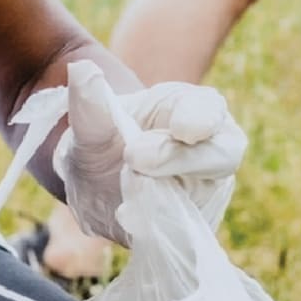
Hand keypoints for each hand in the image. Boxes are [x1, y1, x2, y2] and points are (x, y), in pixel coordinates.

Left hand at [53, 59, 246, 244]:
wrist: (96, 175)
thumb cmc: (104, 135)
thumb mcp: (90, 120)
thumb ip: (88, 102)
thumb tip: (80, 70)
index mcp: (192, 108)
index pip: (209, 110)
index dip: (200, 118)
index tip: (182, 128)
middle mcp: (212, 148)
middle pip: (220, 155)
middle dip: (179, 158)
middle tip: (135, 157)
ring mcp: (207, 188)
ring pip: (204, 197)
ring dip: (165, 198)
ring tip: (126, 195)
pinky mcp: (193, 223)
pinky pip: (184, 230)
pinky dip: (157, 226)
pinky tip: (128, 219)